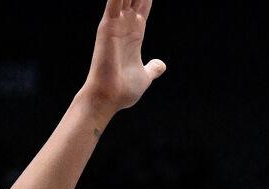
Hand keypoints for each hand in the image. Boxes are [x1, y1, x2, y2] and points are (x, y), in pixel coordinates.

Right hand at [81, 0, 166, 116]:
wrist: (109, 98)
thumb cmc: (123, 90)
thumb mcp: (145, 76)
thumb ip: (152, 68)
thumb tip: (161, 65)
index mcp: (135, 33)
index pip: (144, 4)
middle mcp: (125, 24)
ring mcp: (115, 23)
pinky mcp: (107, 26)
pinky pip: (114, 1)